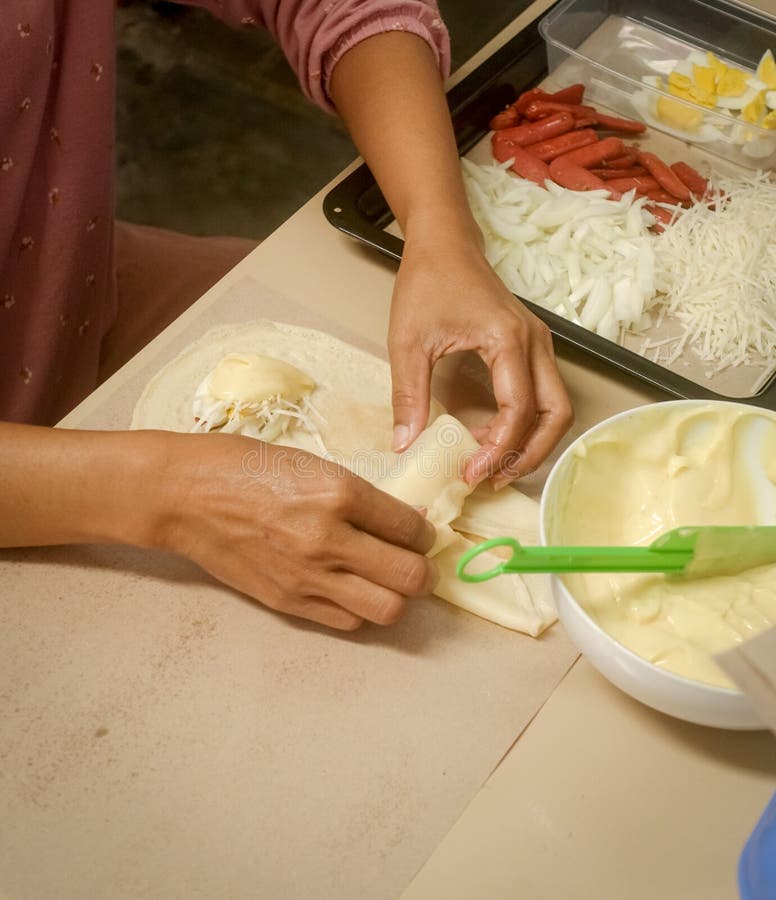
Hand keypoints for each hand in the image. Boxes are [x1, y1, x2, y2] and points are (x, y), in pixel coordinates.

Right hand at [156, 433, 437, 629]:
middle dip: (424, 572)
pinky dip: (360, 610)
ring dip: (397, 596)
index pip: (411, 528)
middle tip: (416, 562)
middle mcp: (328, 539)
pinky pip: (348, 622)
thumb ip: (358, 495)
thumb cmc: (244, 466)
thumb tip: (404, 519)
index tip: (420, 533)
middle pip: (410, 577)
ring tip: (387, 581)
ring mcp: (308, 577)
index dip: (425, 533)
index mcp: (338, 493)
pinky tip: (351, 590)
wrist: (184, 495)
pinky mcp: (288, 602)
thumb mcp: (311, 464)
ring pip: (387, 610)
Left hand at [389, 229, 572, 487]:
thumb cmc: (427, 283)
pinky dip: (530, 424)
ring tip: (497, 467)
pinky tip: (496, 440)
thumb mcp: (408, 341)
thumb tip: (404, 444)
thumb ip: (408, 394)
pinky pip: (545, 395)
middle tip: (492, 478)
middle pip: (557, 414)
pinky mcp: (531, 347)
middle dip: (531, 454)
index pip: (518, 409)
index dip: (498, 449)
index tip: (470, 472)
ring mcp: (538, 344)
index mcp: (508, 340)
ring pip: (558, 408)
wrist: (444, 244)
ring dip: (535, 443)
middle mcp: (535, 343)